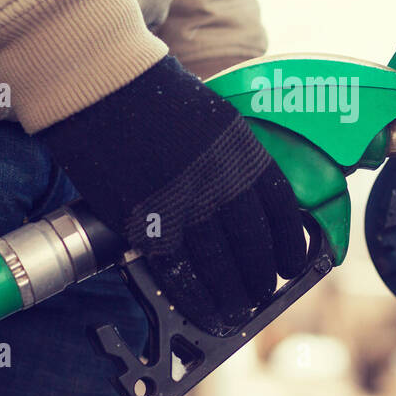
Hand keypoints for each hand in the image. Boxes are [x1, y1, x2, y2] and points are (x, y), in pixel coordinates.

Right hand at [36, 55, 306, 333]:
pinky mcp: (148, 222)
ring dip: (232, 293)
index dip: (288, 242)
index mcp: (244, 153)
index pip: (279, 209)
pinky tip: (202, 308)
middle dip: (260, 275)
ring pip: (220, 265)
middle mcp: (223, 182)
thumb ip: (231, 158)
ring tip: (236, 309)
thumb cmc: (154, 94)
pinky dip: (194, 295)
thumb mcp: (213, 119)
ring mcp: (186, 205)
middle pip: (253, 244)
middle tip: (261, 293)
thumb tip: (242, 193)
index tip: (290, 262)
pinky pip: (179, 271)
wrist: (104, 86)